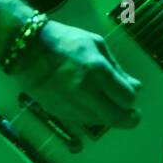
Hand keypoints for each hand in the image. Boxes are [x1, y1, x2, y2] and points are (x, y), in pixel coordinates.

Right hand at [9, 20, 141, 131]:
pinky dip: (92, 113)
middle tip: (132, 113)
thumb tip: (135, 88)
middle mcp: (85, 92)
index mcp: (97, 70)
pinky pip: (84, 120)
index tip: (131, 93)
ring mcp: (71, 105)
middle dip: (129, 118)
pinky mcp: (59, 113)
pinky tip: (89, 100)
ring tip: (106, 99)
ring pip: (101, 121)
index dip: (131, 98)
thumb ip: (117, 69)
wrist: (27, 50)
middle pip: (117, 118)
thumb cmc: (65, 41)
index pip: (126, 98)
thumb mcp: (96, 45)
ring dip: (109, 114)